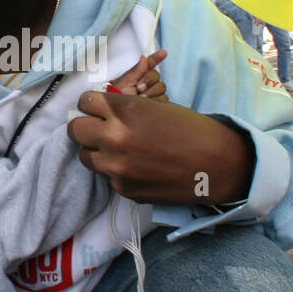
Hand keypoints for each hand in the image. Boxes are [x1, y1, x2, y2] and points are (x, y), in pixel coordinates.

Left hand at [68, 92, 253, 205]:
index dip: (92, 105)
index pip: (85, 102)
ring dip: (97, 151)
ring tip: (118, 150)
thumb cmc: (191, 130)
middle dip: (85, 127)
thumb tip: (100, 113)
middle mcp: (114, 138)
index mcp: (124, 110)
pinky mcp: (124, 189)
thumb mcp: (155, 107)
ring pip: (85, 157)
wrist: (217, 164)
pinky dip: (117, 171)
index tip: (98, 109)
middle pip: (75, 130)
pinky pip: (107, 177)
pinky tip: (138, 167)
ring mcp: (117, 167)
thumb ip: (124, 109)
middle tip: (99, 129)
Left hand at [109, 49, 167, 99]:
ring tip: (141, 99)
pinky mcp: (158, 104)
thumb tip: (143, 58)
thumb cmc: (117, 100)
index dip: (156, 57)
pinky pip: (164, 99)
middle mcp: (147, 83)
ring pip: (161, 87)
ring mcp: (154, 93)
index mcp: (138, 75)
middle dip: (148, 80)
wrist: (119, 115)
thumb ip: (135, 71)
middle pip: (156, 75)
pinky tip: (148, 103)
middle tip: (139, 88)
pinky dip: (156, 101)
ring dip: (151, 92)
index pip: (149, 63)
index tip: (163, 52)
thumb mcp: (124, 83)